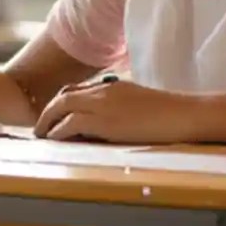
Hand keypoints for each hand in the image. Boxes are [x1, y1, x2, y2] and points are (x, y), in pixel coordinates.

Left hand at [34, 79, 196, 144]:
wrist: (185, 115)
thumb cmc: (170, 114)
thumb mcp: (140, 104)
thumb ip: (121, 107)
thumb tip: (110, 123)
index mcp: (112, 86)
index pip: (77, 90)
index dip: (61, 103)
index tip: (54, 116)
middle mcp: (104, 91)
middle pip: (64, 96)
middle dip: (48, 111)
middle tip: (40, 128)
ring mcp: (103, 103)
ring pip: (63, 107)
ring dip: (48, 121)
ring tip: (42, 136)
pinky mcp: (105, 120)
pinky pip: (72, 123)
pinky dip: (59, 131)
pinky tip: (54, 140)